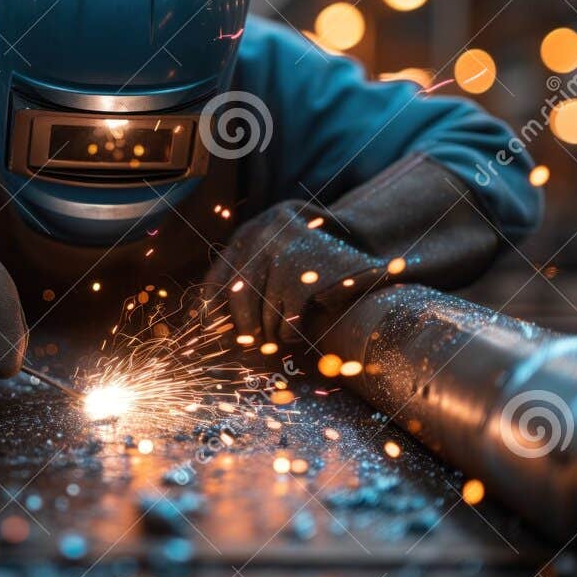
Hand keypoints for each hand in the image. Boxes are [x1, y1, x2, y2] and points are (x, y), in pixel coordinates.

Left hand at [205, 199, 385, 345]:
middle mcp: (263, 235)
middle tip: (252, 344)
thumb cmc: (318, 269)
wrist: (371, 258)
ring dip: (271, 333)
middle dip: (244, 328)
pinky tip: (299, 333)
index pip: (218, 276)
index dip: (211, 308)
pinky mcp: (302, 277)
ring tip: (282, 337)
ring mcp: (284, 253)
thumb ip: (250, 280)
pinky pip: (286, 321)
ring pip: (261, 312)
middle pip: (237, 297)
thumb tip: (204, 320)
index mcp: (252, 232)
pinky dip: (290, 334)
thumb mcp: (281, 262)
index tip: (211, 331)